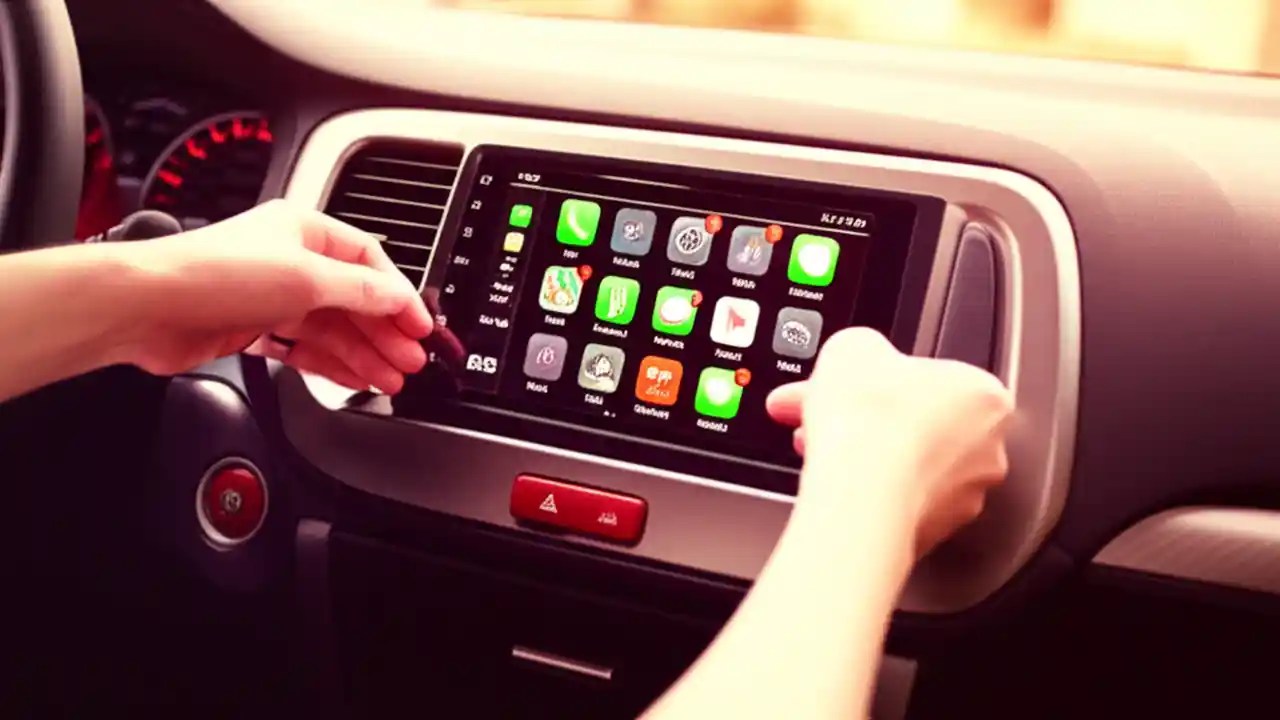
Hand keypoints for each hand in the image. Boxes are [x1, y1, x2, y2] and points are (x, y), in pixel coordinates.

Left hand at [113, 200, 431, 392]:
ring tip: (391, 379)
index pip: (369, 261)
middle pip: (353, 300)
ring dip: (364, 354)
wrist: (149, 307)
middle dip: (384, 332)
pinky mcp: (254, 330)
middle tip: (410, 361)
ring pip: (332, 329)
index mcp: (305, 231)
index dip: (398, 294)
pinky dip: (331, 365)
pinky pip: (305, 349)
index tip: (419, 324)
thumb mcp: (304, 277)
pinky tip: (356, 379)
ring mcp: (272, 297)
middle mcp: (290, 261)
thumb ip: (359, 292)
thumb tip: (398, 298)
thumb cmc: (214, 274)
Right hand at [766, 328, 1012, 556]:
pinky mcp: (936, 532)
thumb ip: (865, 348)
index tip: (854, 384)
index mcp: (984, 394)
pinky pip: (897, 502)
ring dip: (865, 454)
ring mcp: (965, 495)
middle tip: (828, 413)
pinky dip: (869, 492)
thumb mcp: (854, 347)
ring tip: (821, 448)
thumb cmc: (868, 421)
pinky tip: (836, 481)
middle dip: (868, 418)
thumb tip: (858, 357)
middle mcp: (987, 448)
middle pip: (917, 424)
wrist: (858, 492)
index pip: (932, 379)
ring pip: (906, 465)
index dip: (882, 380)